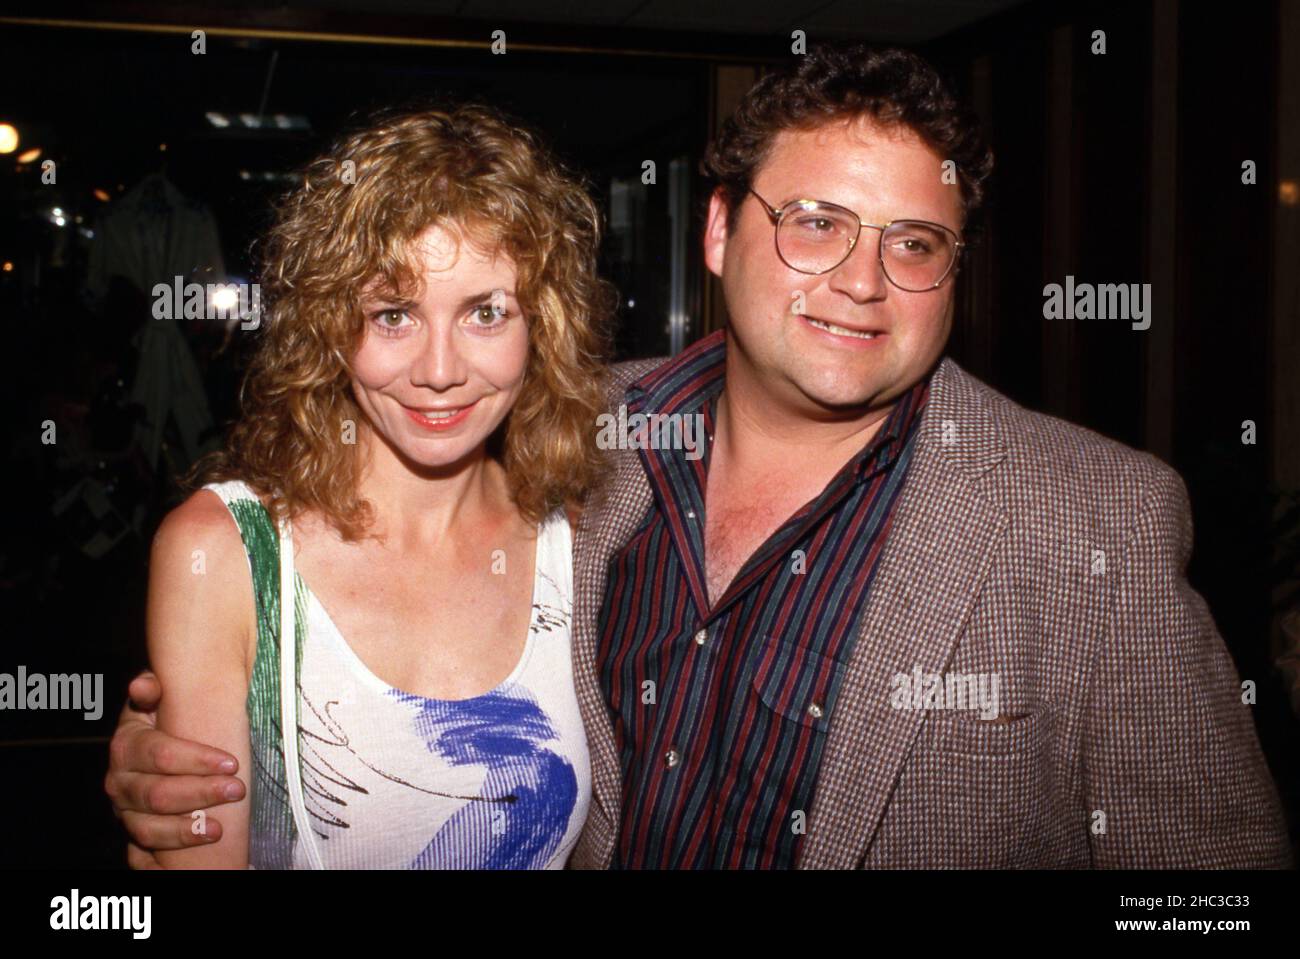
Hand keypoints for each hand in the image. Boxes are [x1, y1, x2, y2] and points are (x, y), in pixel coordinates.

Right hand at [105, 670, 246, 866]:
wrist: (150, 745)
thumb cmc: (164, 718)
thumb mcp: (159, 699)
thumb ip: (154, 688)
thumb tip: (143, 685)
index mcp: (127, 744)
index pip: (161, 754)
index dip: (197, 760)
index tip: (232, 762)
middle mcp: (119, 781)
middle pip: (157, 794)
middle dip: (201, 793)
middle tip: (237, 790)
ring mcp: (124, 811)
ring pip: (148, 828)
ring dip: (184, 832)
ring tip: (218, 829)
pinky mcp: (131, 834)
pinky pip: (142, 852)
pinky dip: (164, 856)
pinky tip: (193, 852)